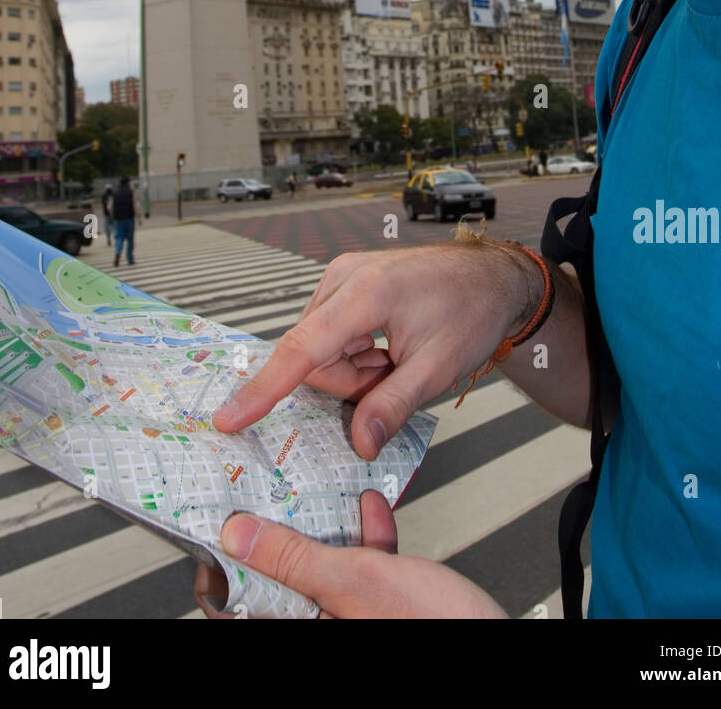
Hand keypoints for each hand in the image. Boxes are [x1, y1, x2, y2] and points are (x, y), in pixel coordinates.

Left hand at [193, 489, 506, 618]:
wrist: (494, 642)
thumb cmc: (433, 630)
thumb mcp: (352, 583)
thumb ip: (293, 558)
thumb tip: (238, 535)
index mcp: (303, 629)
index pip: (237, 604)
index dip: (221, 567)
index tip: (216, 525)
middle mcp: (323, 624)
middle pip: (277, 577)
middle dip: (276, 532)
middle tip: (263, 492)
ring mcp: (354, 614)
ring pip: (321, 565)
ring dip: (325, 525)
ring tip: (316, 489)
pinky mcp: (385, 604)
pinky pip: (363, 564)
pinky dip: (366, 534)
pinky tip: (370, 506)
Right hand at [213, 241, 535, 458]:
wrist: (493, 276)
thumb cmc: (472, 311)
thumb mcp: (439, 368)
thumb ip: (393, 406)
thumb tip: (359, 443)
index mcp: (366, 294)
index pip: (302, 349)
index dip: (263, 390)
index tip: (228, 418)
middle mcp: (345, 278)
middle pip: (314, 357)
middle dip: (350, 383)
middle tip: (395, 376)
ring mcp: (344, 277)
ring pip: (321, 350)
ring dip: (355, 369)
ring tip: (398, 359)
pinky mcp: (347, 283)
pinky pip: (331, 336)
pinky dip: (357, 353)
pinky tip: (389, 348)